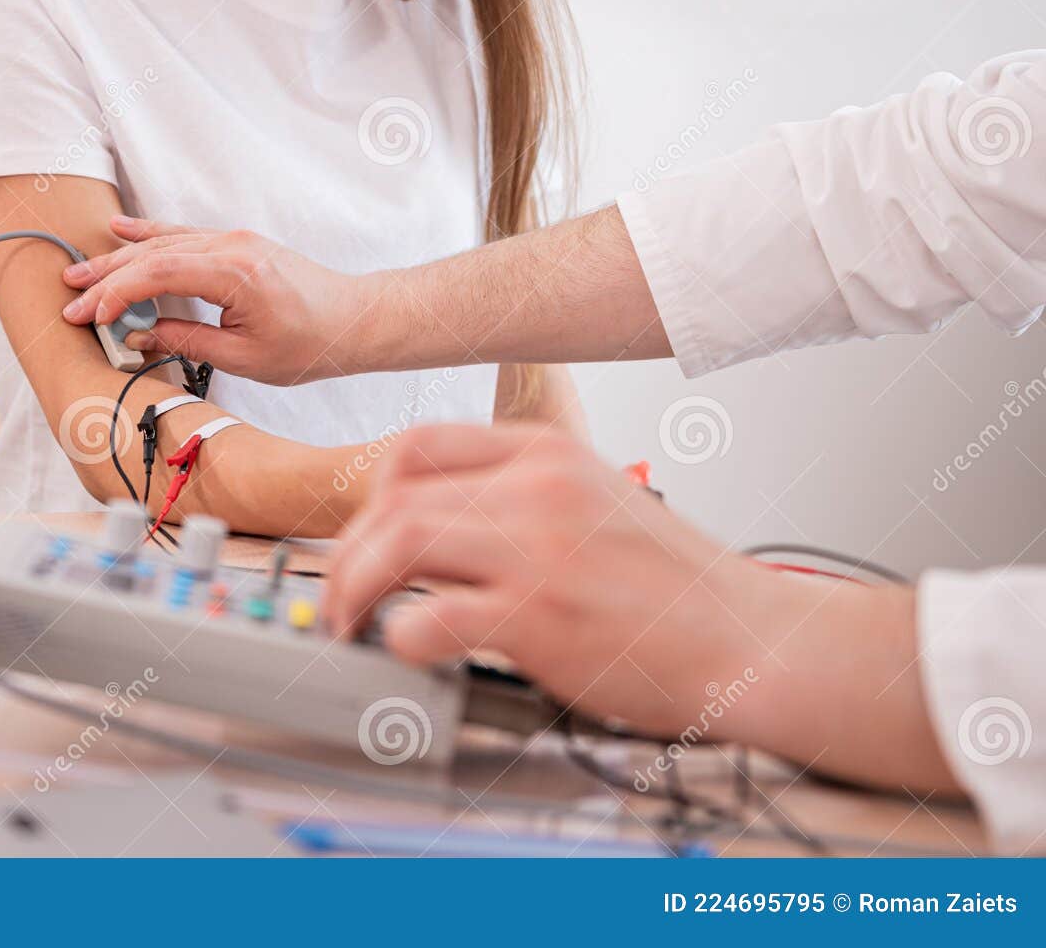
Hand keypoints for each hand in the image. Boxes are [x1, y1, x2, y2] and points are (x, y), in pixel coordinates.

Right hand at [60, 215, 367, 384]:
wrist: (353, 320)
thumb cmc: (310, 342)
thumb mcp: (244, 358)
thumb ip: (187, 342)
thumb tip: (140, 335)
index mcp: (234, 273)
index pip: (158, 276)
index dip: (117, 294)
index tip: (90, 316)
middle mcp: (231, 247)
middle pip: (153, 256)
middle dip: (107, 276)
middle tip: (70, 293)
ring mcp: (233, 241)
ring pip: (164, 243)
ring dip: (121, 257)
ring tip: (82, 269)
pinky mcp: (236, 245)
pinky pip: (183, 236)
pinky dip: (150, 236)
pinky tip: (123, 230)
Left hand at [324, 422, 762, 737]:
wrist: (754, 639)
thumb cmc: (677, 584)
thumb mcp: (594, 500)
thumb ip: (518, 499)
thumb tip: (429, 525)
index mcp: (545, 452)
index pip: (417, 446)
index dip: (370, 495)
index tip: (360, 536)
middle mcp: (537, 487)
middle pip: (395, 496)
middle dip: (347, 550)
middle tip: (340, 594)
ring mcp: (538, 548)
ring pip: (400, 542)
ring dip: (354, 587)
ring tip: (351, 622)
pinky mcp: (541, 616)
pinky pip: (431, 616)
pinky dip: (400, 635)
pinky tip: (410, 648)